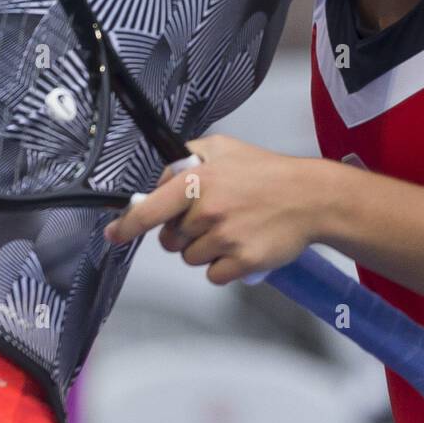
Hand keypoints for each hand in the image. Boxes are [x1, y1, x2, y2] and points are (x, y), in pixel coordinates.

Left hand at [103, 134, 324, 283]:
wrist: (310, 197)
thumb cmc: (267, 172)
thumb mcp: (223, 147)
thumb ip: (188, 159)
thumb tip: (161, 181)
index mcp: (198, 181)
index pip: (149, 209)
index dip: (127, 225)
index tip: (113, 234)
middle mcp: (207, 211)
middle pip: (169, 240)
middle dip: (181, 232)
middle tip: (209, 217)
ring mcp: (225, 239)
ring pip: (190, 258)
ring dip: (204, 249)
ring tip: (230, 228)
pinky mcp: (243, 262)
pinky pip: (214, 274)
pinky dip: (224, 266)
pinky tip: (240, 245)